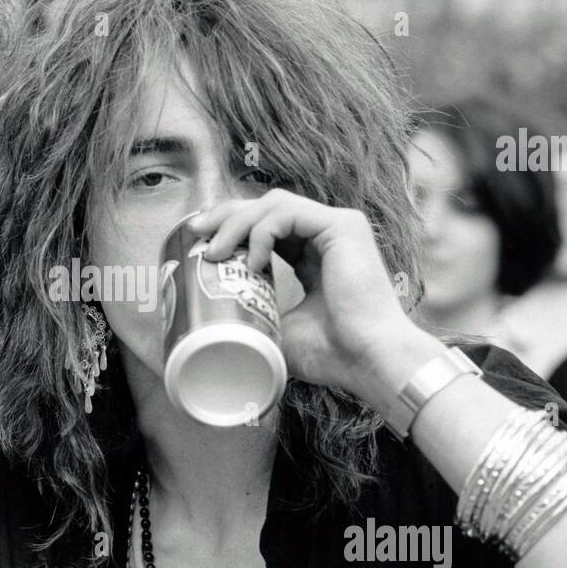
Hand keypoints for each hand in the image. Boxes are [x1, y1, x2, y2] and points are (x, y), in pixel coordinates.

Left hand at [188, 190, 446, 413]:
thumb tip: (213, 320)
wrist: (370, 363)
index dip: (232, 228)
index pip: (267, 226)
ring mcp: (338, 227)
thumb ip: (256, 314)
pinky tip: (253, 261)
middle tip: (195, 233)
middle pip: (266, 206)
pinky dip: (262, 232)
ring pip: (273, 204)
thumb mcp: (280, 329)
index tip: (200, 244)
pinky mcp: (344, 226)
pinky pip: (287, 213)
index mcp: (315, 254)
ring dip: (236, 224)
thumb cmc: (334, 355)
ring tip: (215, 254)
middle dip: (226, 215)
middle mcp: (328, 234)